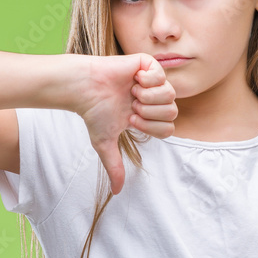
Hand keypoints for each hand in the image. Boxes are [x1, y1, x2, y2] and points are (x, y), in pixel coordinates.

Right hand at [75, 54, 176, 194]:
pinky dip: (147, 81)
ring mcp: (152, 81)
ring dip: (147, 97)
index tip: (130, 119)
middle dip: (150, 113)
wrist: (84, 89)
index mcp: (148, 115)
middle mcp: (153, 98)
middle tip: (131, 107)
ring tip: (131, 93)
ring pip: (170, 95)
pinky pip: (162, 75)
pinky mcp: (148, 65)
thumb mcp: (105, 143)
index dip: (150, 127)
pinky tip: (133, 80)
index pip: (168, 128)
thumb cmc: (93, 112)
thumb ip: (114, 166)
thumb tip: (116, 192)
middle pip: (173, 112)